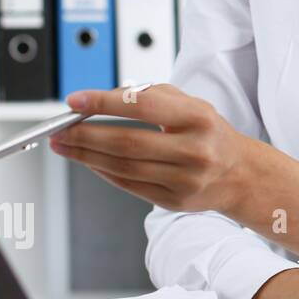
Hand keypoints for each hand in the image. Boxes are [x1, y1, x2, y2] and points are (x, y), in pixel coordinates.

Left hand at [49, 83, 250, 214]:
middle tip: (59, 130)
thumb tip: (102, 100)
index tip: (76, 101)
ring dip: (86, 156)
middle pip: (126, 142)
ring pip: (122, 167)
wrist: (239, 173)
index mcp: (198, 117)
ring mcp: (184, 179)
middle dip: (84, 136)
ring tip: (65, 146)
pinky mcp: (174, 200)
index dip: (103, 103)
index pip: (142, 106)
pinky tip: (89, 162)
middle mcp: (194, 149)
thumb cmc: (209, 134)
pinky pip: (128, 185)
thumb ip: (150, 97)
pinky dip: (103, 172)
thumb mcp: (191, 105)